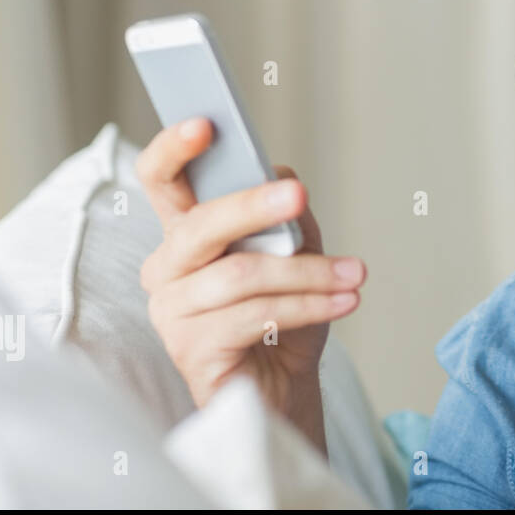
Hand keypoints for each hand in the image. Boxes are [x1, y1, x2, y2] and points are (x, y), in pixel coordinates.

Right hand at [134, 116, 365, 453]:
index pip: (161, 180)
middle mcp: (167, 269)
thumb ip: (286, 217)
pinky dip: (309, 305)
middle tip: (299, 196)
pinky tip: (344, 301)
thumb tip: (283, 178)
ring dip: (308, 272)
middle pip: (202, 225)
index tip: (206, 124)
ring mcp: (172, 311)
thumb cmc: (284, 320)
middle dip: (254, 205)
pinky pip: (255, 315)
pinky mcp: (190, 350)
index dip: (174, 149)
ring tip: (354, 275)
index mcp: (186, 234)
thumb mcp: (296, 256)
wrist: (285, 390)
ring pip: (241, 274)